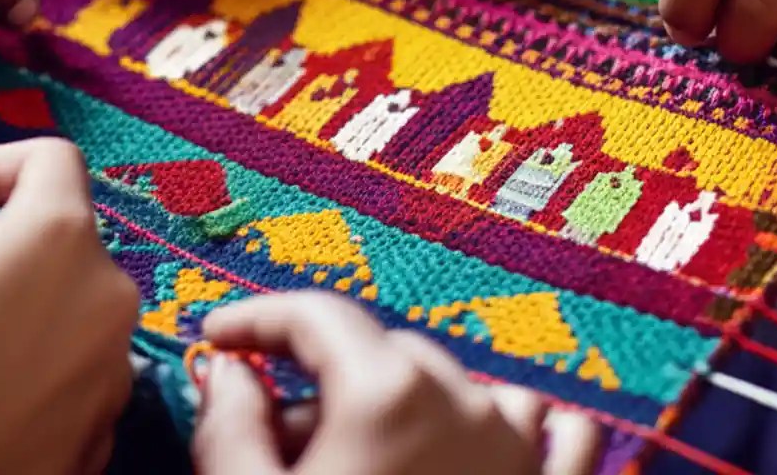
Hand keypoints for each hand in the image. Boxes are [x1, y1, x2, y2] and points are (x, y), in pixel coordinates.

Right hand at [0, 139, 139, 474]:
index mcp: (57, 235)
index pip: (54, 160)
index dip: (4, 162)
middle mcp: (107, 292)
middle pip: (69, 241)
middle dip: (15, 245)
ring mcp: (115, 364)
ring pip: (76, 311)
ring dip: (31, 309)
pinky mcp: (106, 423)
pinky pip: (76, 373)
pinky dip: (41, 368)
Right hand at [192, 293, 599, 474]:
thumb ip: (229, 421)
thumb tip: (228, 372)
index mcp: (385, 391)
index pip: (314, 316)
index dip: (255, 319)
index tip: (218, 340)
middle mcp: (466, 404)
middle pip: (381, 352)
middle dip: (320, 378)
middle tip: (269, 436)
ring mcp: (524, 454)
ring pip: (464, 385)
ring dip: (408, 401)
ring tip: (362, 459)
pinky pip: (557, 434)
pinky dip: (513, 428)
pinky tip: (479, 452)